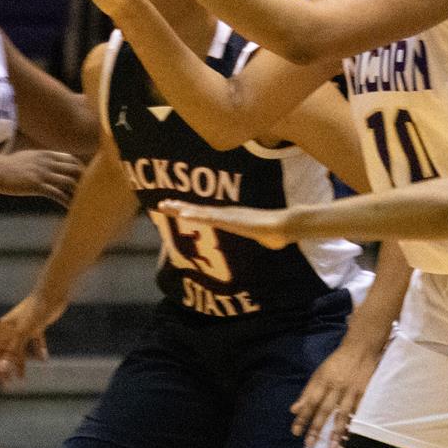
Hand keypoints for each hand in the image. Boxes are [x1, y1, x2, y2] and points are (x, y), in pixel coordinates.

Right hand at [0, 149, 84, 204]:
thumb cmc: (6, 166)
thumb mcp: (26, 157)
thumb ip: (39, 159)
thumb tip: (46, 164)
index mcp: (45, 154)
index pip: (70, 159)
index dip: (80, 168)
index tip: (85, 177)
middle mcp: (47, 162)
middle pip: (74, 169)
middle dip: (84, 180)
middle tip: (89, 192)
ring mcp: (43, 173)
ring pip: (69, 182)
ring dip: (78, 193)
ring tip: (84, 203)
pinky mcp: (37, 185)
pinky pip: (58, 194)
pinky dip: (67, 202)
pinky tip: (72, 209)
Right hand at [0, 291, 63, 385]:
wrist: (52, 294)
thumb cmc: (35, 311)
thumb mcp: (23, 333)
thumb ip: (13, 351)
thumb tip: (3, 368)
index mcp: (3, 328)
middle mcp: (11, 328)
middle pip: (4, 351)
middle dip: (4, 367)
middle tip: (7, 383)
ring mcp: (25, 327)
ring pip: (18, 349)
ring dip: (19, 363)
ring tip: (21, 378)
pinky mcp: (38, 326)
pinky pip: (35, 342)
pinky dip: (37, 350)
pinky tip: (43, 359)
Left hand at [159, 200, 296, 248]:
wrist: (286, 227)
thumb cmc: (277, 233)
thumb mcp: (264, 239)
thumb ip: (263, 239)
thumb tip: (273, 243)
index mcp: (231, 218)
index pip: (206, 214)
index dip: (189, 211)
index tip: (175, 210)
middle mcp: (227, 214)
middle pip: (198, 210)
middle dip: (179, 208)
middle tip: (161, 205)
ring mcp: (228, 216)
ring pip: (200, 212)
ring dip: (182, 209)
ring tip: (166, 206)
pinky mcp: (231, 220)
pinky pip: (209, 218)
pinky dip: (195, 216)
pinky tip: (183, 215)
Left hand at [290, 338, 383, 447]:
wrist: (360, 347)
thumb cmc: (337, 362)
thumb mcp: (319, 374)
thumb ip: (307, 392)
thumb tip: (294, 410)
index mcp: (322, 381)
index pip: (309, 402)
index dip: (302, 417)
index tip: (295, 432)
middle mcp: (335, 387)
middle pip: (324, 409)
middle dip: (316, 427)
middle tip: (309, 444)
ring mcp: (350, 390)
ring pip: (341, 413)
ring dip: (336, 430)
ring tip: (331, 446)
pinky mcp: (363, 392)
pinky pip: (358, 411)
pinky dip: (354, 423)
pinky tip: (350, 435)